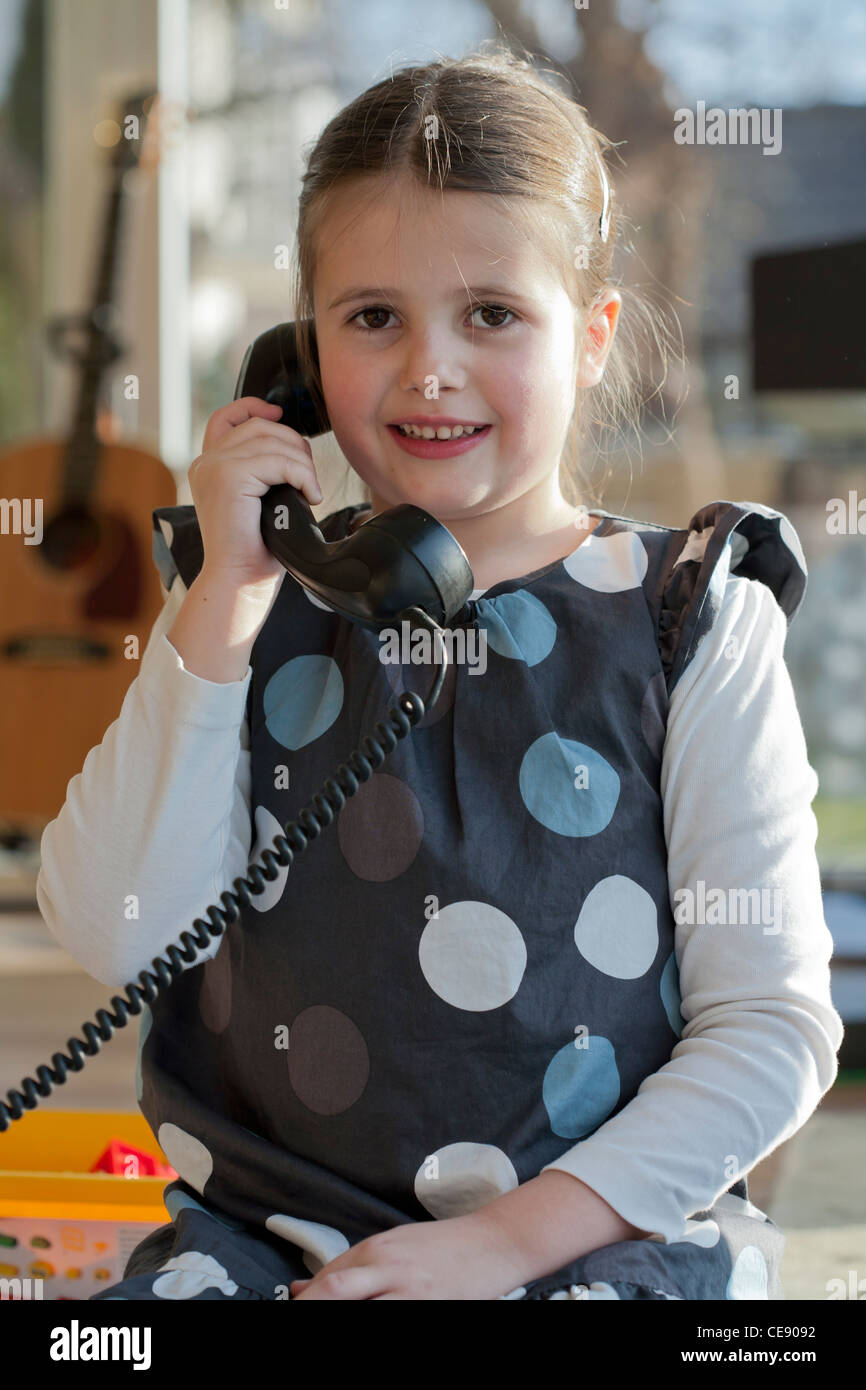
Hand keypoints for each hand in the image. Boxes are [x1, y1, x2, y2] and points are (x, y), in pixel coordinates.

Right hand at [189, 396, 323, 586]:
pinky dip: (303, 475)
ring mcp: (213, 466)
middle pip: (259, 426)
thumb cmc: (256, 552)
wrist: (239, 582)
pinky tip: (310, 497)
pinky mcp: (228, 476)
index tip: (279, 413)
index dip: (253, 406)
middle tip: (308, 477)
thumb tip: (295, 447)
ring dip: (302, 464)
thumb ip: (263, 471)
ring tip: (310, 491)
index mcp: (209, 467)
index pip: (226, 417)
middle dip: (294, 444)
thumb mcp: (259, 502)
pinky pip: (279, 461)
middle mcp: (206, 462)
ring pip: (272, 441)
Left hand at [289, 1211, 528, 1299]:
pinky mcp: (431, 1308)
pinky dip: (378, 1320)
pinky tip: (376, 1317)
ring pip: (361, 1310)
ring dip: (339, 1317)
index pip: (326, 1280)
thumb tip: (301, 1288)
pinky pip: (396, 1319)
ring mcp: (410, 1292)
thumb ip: (349, 1267)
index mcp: (376, 1249)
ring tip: (328, 1321)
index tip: (295, 1307)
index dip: (305, 1301)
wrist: (492, 1243)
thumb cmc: (442, 1246)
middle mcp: (389, 1268)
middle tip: (296, 1314)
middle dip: (309, 1306)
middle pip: (333, 1291)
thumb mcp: (393, 1246)